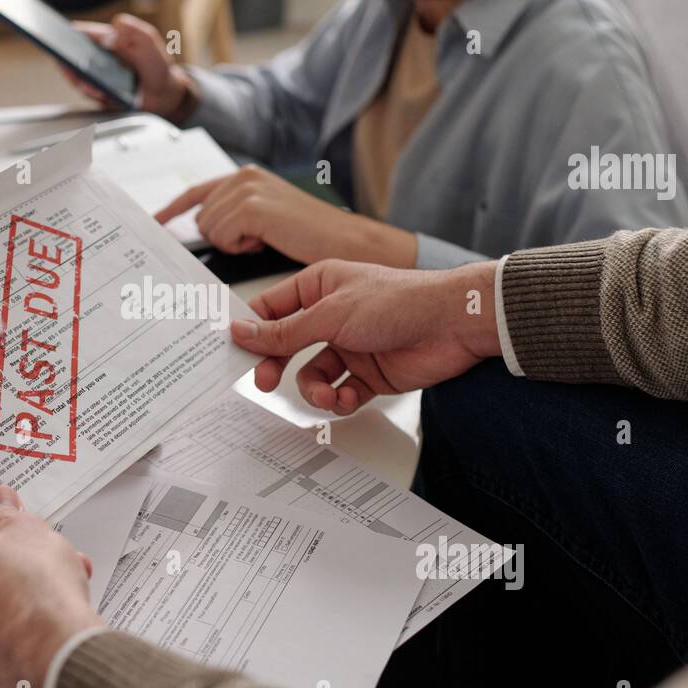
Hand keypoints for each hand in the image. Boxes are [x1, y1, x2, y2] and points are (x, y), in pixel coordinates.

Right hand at [67, 14, 193, 118]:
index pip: (83, 34)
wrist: (165, 93)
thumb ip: (132, 30)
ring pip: (78, 77)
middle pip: (74, 56)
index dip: (68, 34)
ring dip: (80, 79)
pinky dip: (92, 92)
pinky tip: (98, 91)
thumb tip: (110, 33)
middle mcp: (99, 57)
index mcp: (108, 39)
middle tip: (64, 61)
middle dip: (67, 59)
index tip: (59, 37)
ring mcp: (98, 76)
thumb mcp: (148, 39)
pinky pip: (90, 93)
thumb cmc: (157, 64)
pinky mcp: (101, 94)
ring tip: (85, 80)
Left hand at [155, 164, 409, 264]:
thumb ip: (234, 213)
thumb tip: (202, 226)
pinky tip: (263, 241)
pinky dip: (239, 246)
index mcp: (245, 175)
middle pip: (200, 217)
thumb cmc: (305, 235)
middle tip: (257, 239)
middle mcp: (243, 175)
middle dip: (223, 237)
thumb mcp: (264, 217)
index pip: (195, 192)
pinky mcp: (251, 206)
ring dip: (233, 243)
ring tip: (264, 238)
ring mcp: (247, 189)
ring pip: (209, 229)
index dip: (171, 210)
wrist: (341, 240)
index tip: (152, 224)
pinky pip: (221, 236)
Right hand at [229, 259, 502, 413]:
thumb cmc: (400, 301)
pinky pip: (339, 392)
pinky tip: (345, 398)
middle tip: (265, 380)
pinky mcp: (369, 373)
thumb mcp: (330, 315)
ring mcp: (350, 345)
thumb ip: (284, 330)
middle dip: (276, 365)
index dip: (251, 330)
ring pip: (312, 374)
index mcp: (318, 287)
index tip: (234, 351)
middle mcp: (332, 316)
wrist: (453, 324)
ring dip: (315, 389)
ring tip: (326, 393)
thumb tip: (243, 331)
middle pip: (287, 346)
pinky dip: (339, 400)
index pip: (271, 309)